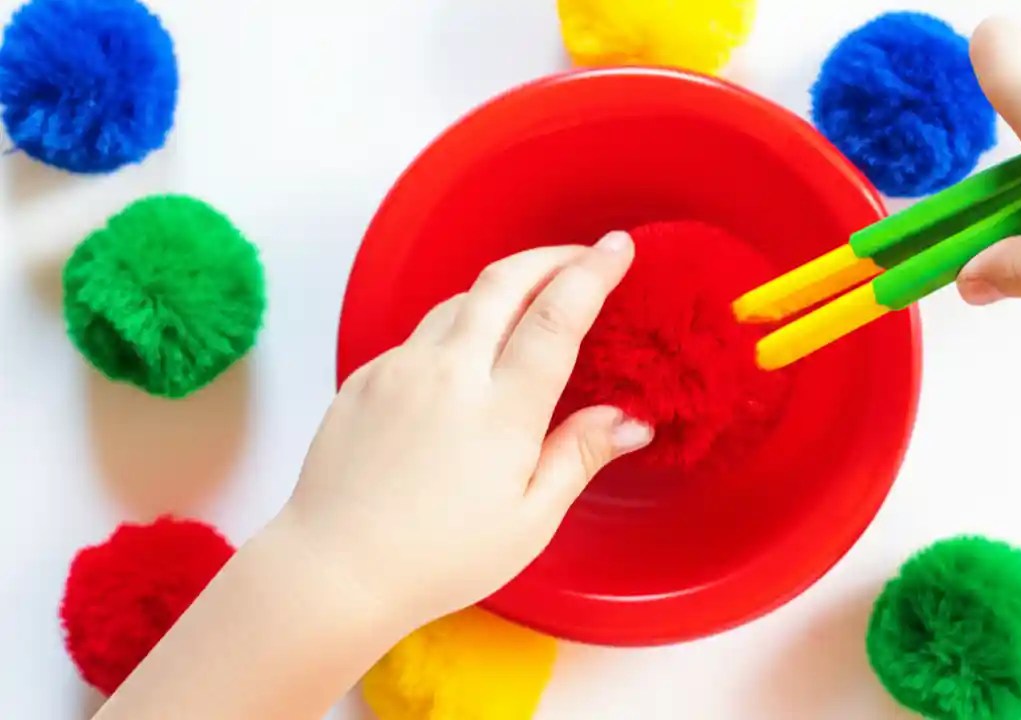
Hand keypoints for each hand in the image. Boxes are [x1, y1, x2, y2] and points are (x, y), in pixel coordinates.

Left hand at [282, 232, 651, 633]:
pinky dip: (456, 330)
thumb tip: (631, 419)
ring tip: (528, 308)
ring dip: (501, 290)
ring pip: (458, 302)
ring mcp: (399, 369)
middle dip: (549, 257)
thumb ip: (578, 457)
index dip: (592, 272)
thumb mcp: (529, 521)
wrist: (332, 569)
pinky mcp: (365, 378)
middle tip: (581, 257)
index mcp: (501, 411)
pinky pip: (421, 336)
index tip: (619, 246)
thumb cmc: (439, 559)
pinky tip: (465, 366)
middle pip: (503, 281)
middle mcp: (448, 373)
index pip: (556, 317)